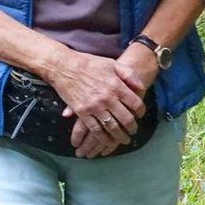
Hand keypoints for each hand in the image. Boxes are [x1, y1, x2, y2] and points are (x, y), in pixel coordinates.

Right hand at [69, 41, 161, 157]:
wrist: (64, 66)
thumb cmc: (88, 63)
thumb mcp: (112, 64)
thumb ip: (128, 75)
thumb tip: (141, 87)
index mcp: (117, 86)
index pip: (136, 104)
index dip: (141, 112)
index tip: (140, 115)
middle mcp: (108, 98)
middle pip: (126, 119)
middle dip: (132, 128)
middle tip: (133, 131)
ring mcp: (95, 107)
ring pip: (112, 127)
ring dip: (119, 136)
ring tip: (123, 139)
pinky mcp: (82, 112)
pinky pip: (95, 129)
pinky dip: (103, 138)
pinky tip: (107, 141)